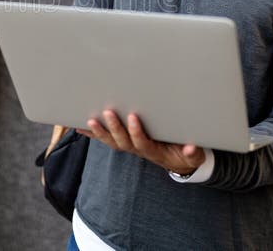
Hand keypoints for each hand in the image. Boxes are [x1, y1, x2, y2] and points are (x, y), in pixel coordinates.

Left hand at [78, 110, 205, 174]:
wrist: (177, 161)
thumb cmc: (184, 154)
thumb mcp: (193, 156)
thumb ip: (193, 153)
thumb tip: (190, 148)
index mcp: (154, 151)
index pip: (142, 143)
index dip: (136, 132)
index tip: (133, 117)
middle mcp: (138, 149)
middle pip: (122, 142)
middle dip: (114, 128)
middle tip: (107, 112)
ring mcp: (129, 146)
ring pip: (111, 141)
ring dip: (99, 132)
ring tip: (88, 120)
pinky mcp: (124, 141)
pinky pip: (105, 138)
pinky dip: (91, 133)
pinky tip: (78, 126)